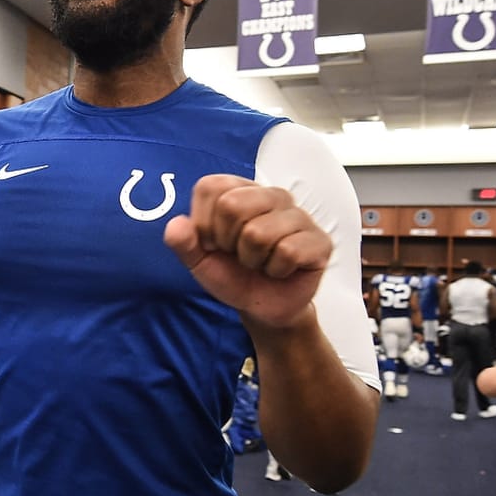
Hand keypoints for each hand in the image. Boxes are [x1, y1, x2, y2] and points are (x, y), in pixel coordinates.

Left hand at [163, 174, 330, 328]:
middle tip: (239, 254)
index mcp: (239, 190)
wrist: (262, 307)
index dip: (205, 223)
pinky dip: (275, 270)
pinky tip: (279, 270)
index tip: (215, 242)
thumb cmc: (233, 275)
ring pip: (259, 233)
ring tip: (260, 262)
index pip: (211, 188)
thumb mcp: (198, 261)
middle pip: (233, 206)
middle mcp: (271, 195)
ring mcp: (299, 215)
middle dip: (228, 242)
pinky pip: (288, 252)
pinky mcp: (319, 240)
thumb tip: (176, 225)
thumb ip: (182, 242)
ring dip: (252, 260)